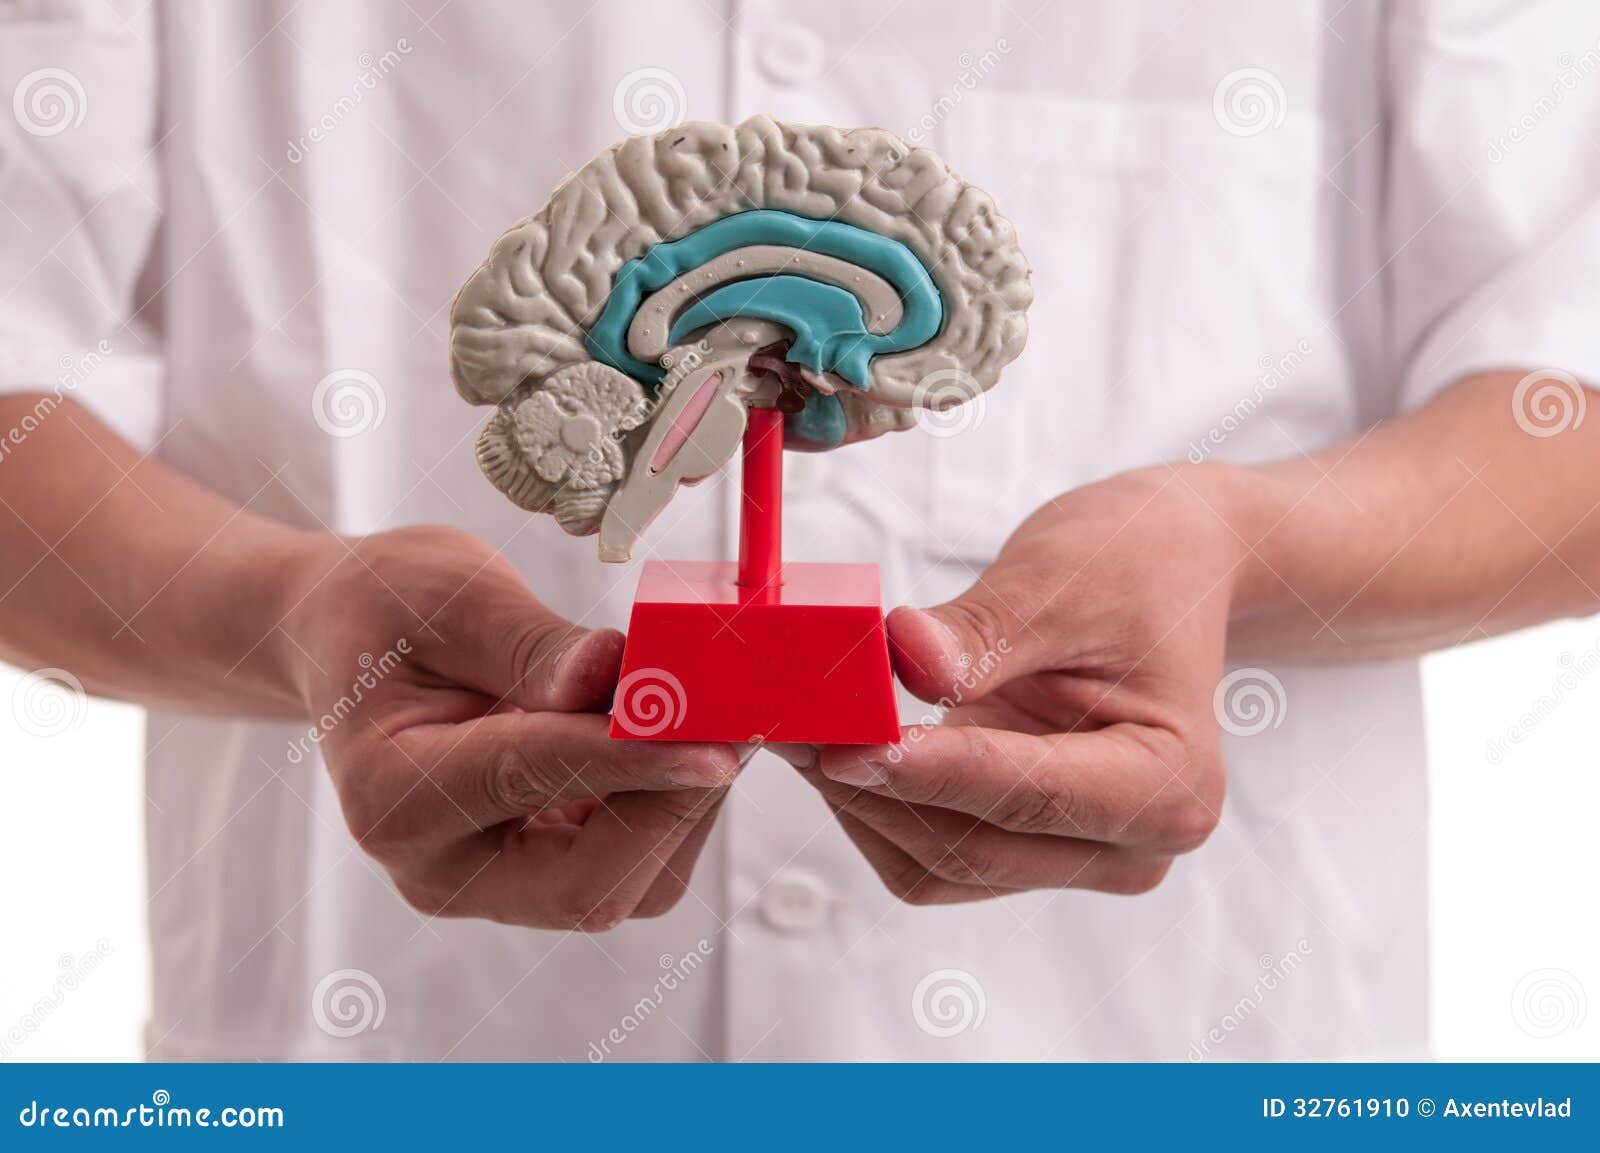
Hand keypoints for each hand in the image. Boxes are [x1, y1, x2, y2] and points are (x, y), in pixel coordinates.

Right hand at [280, 526, 740, 929]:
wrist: (358, 640)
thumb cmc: (390, 610)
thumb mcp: (452, 598)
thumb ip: (533, 645)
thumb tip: (614, 672)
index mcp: (392, 798)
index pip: (527, 780)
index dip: (630, 760)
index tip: (716, 745)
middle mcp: (439, 867)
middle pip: (587, 883)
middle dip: (671, 805)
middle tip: (736, 722)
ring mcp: (490, 884)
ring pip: (622, 886)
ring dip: (681, 807)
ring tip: (706, 716)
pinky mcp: (538, 874)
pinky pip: (627, 865)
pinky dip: (668, 804)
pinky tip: (680, 735)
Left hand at [798, 466, 1249, 903]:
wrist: (1168, 573)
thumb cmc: (1137, 566)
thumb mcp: (1064, 580)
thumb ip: (984, 633)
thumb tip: (903, 656)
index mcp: (1170, 785)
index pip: (1030, 794)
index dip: (929, 772)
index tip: (846, 743)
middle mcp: (1131, 846)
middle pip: (975, 846)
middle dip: (876, 787)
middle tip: (791, 724)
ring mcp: (1077, 855)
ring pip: (940, 863)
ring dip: (862, 803)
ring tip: (800, 729)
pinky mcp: (1025, 845)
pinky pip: (931, 852)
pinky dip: (876, 806)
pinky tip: (840, 747)